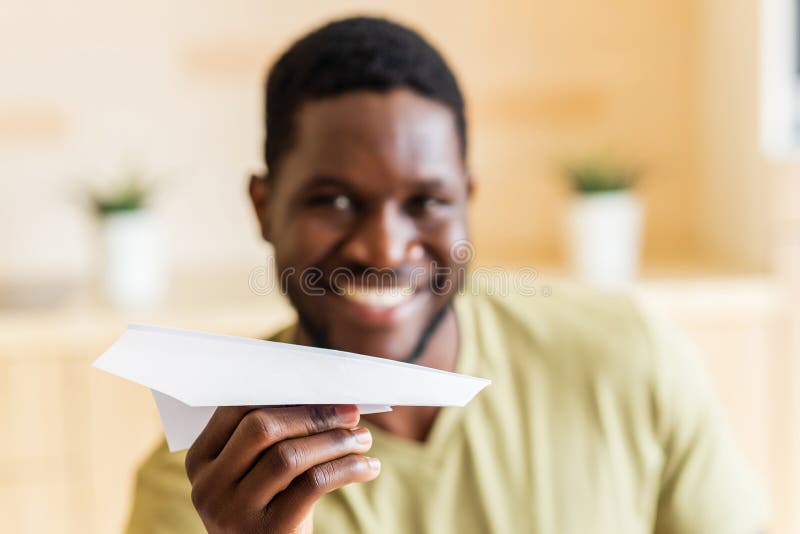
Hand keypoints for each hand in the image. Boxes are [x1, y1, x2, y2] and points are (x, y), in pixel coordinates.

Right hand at [185, 404, 379, 532]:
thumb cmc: (271, 507)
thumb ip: (273, 436)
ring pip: (289, 455)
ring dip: (336, 441)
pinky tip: (368, 467)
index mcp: (200, 461)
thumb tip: (323, 393)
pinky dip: (347, 469)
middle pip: (262, 428)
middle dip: (313, 414)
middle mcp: (208, 487)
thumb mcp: (258, 474)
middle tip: (351, 412)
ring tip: (363, 439)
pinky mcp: (267, 531)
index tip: (322, 391)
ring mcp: (233, 512)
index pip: (237, 409)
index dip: (283, 394)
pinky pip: (313, 484)